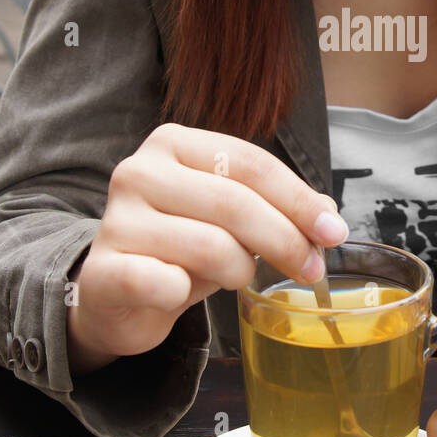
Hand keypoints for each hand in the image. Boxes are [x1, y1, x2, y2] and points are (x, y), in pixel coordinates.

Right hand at [67, 123, 346, 372]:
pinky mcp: (102, 270)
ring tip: (239, 278)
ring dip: (240, 271)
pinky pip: (163, 282)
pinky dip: (185, 293)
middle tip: (312, 270)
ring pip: (210, 246)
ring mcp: (116, 219)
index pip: (250, 164)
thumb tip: (328, 217)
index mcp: (173, 143)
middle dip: (285, 240)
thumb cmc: (180, 247)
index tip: (333, 232)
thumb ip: (276, 208)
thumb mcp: (230, 219)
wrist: (114, 293)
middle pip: (235, 202)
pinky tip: (182, 292)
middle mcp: (139, 171)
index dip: (298, 199)